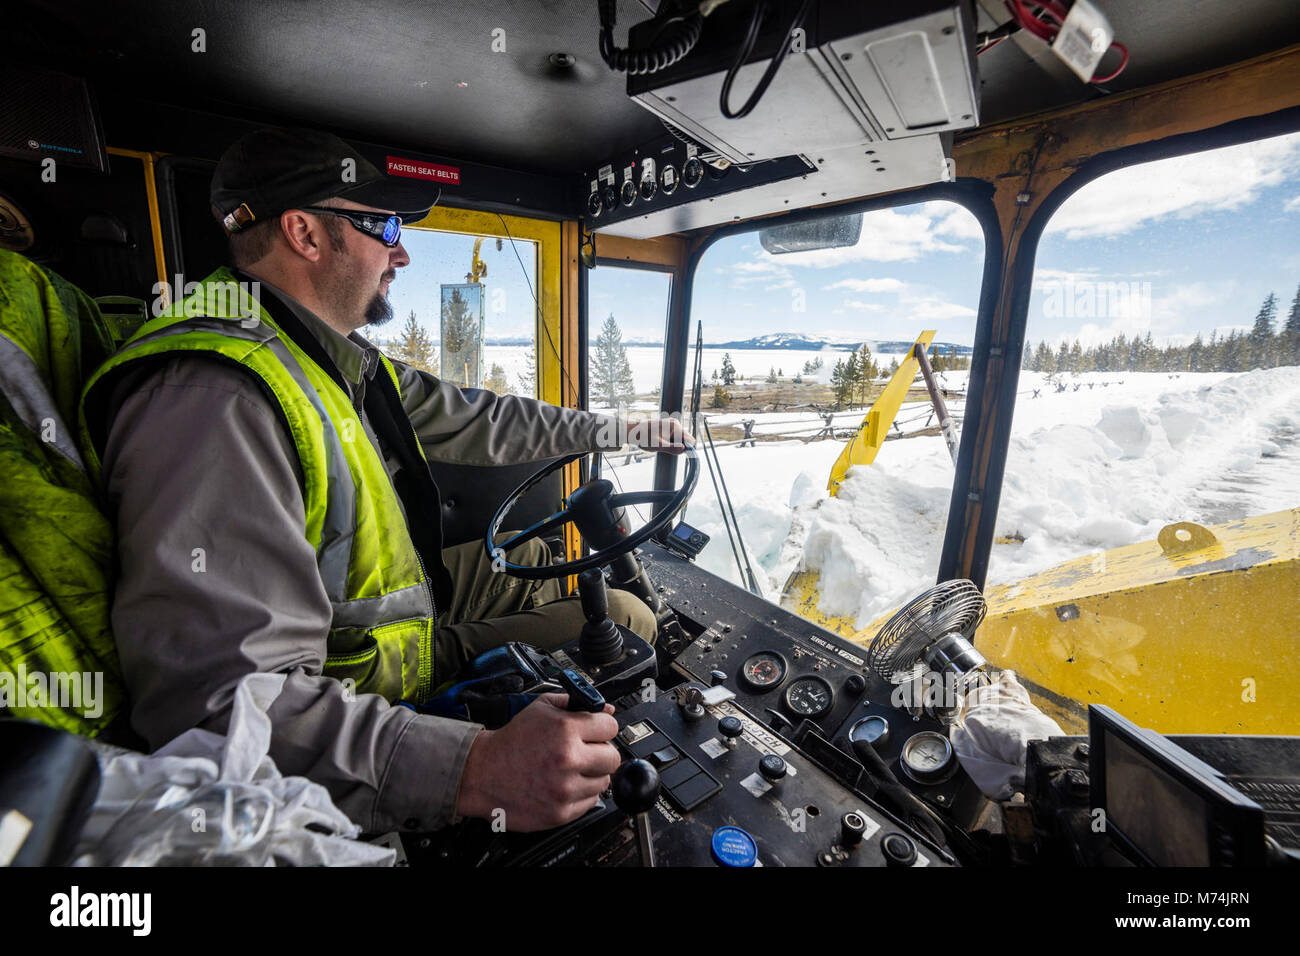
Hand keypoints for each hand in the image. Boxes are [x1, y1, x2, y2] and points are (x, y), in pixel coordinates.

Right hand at [455, 693, 620, 830]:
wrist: (482, 774)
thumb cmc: (511, 742)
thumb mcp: (540, 709)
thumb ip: (574, 704)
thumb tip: (607, 710)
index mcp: (565, 730)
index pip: (611, 727)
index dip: (603, 728)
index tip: (598, 731)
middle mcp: (568, 760)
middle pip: (613, 757)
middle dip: (602, 752)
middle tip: (587, 751)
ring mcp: (565, 789)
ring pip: (604, 781)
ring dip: (592, 774)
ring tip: (571, 769)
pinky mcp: (561, 812)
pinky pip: (590, 801)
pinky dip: (581, 793)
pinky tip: (564, 783)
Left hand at [629, 416, 693, 454]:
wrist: (634, 431)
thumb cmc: (644, 438)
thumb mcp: (657, 446)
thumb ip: (671, 448)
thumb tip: (684, 449)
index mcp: (675, 426)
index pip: (690, 440)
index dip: (687, 448)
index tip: (677, 452)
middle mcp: (676, 423)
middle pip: (686, 439)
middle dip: (679, 446)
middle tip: (665, 447)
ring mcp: (673, 424)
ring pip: (681, 439)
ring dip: (674, 444)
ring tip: (662, 444)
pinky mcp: (670, 427)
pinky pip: (676, 437)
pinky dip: (671, 442)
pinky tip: (661, 441)